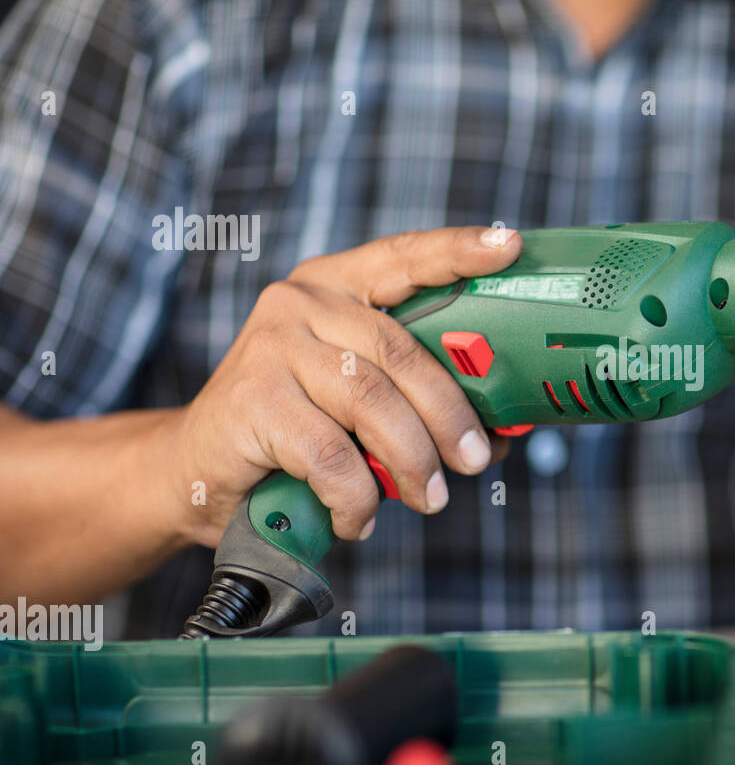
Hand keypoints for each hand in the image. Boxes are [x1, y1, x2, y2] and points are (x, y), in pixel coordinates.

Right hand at [172, 226, 520, 546]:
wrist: (195, 469)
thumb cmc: (295, 432)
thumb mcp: (360, 405)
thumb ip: (418, 403)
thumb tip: (505, 434)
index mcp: (338, 287)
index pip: (404, 258)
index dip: (458, 252)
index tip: (509, 246)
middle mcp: (302, 303)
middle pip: (401, 352)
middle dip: (450, 415)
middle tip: (475, 460)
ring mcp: (271, 345)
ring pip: (371, 403)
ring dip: (411, 460)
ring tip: (429, 498)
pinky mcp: (251, 398)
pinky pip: (330, 454)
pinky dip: (357, 497)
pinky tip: (359, 518)